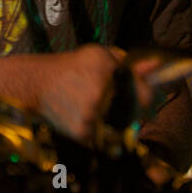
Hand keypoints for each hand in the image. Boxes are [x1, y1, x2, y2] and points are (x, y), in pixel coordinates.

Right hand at [35, 45, 160, 142]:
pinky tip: (82, 115)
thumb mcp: (99, 56)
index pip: (146, 96)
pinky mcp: (84, 133)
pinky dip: (98, 129)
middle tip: (108, 100)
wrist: (35, 85)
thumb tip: (156, 66)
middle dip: (129, 109)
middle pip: (135, 114)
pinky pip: (103, 136)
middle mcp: (103, 94)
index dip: (143, 96)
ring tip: (90, 105)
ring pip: (119, 127)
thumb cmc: (70, 67)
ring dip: (113, 120)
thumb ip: (129, 63)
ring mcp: (93, 116)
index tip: (138, 95)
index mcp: (110, 72)